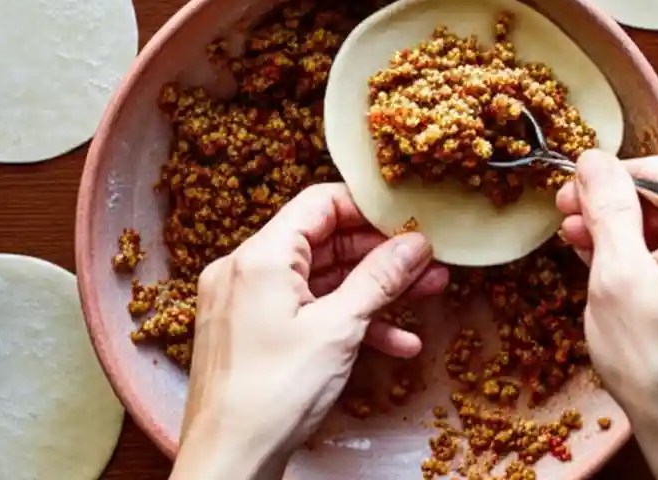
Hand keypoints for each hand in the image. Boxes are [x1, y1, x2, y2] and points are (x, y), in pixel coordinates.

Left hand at [170, 183, 448, 479]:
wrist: (228, 460)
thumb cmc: (272, 396)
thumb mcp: (338, 330)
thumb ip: (378, 280)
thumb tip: (414, 244)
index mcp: (259, 257)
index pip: (318, 203)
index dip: (368, 209)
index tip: (410, 221)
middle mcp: (245, 271)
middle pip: (322, 242)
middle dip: (380, 255)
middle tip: (429, 263)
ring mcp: (245, 303)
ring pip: (319, 280)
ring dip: (371, 290)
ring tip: (426, 295)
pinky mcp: (251, 333)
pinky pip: (304, 311)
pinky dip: (345, 320)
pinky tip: (393, 342)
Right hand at [556, 151, 657, 479]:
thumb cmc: (657, 369)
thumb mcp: (615, 279)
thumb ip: (607, 210)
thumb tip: (594, 159)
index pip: (657, 173)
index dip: (605, 180)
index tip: (567, 197)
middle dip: (615, 209)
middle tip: (569, 225)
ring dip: (631, 233)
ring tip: (586, 251)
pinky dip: (656, 257)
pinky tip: (620, 272)